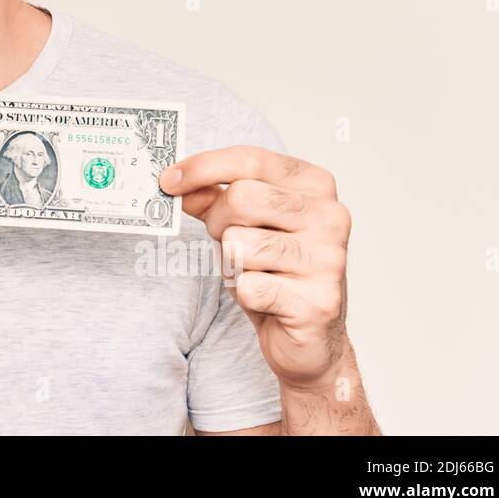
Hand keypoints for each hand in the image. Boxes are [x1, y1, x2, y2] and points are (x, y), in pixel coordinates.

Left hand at [160, 146, 350, 390]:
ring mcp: (328, 259)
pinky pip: (248, 287)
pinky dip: (245, 294)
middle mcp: (330, 216)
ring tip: (256, 273)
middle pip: (239, 198)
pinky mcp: (317, 301)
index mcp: (315, 185)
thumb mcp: (243, 224)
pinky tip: (267, 299)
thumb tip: (177, 183)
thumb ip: (212, 198)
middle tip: (229, 243)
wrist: (311, 338)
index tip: (168, 180)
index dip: (201, 168)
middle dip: (218, 223)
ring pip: (239, 244)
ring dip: (232, 263)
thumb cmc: (276, 271)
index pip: (250, 159)